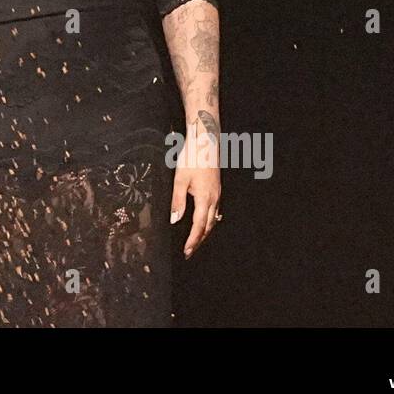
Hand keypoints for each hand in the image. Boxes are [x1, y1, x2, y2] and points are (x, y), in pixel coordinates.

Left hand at [170, 116, 221, 258]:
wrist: (206, 141)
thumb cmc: (193, 158)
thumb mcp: (180, 179)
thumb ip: (177, 201)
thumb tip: (175, 220)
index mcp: (205, 198)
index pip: (199, 226)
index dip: (192, 240)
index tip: (186, 251)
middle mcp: (214, 198)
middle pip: (208, 226)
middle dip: (199, 240)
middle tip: (190, 252)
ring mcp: (217, 193)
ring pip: (213, 219)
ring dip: (205, 232)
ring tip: (197, 241)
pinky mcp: (217, 188)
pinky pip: (215, 210)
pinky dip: (210, 220)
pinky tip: (208, 220)